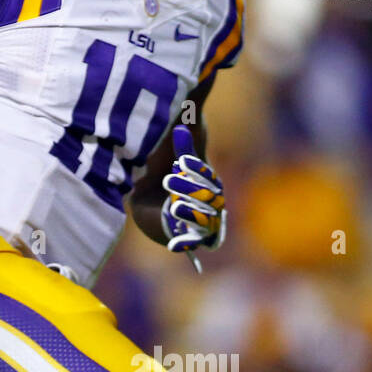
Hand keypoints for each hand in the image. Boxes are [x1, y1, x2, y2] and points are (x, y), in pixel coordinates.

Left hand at [161, 125, 225, 253]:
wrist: (158, 205)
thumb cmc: (175, 181)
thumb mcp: (180, 164)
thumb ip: (184, 148)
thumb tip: (181, 127)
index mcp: (211, 183)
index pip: (207, 176)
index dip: (195, 169)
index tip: (180, 160)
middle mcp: (213, 203)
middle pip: (207, 197)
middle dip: (189, 188)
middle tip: (168, 179)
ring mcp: (205, 222)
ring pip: (203, 219)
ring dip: (190, 213)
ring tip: (174, 207)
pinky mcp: (193, 238)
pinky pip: (193, 242)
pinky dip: (185, 243)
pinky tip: (174, 245)